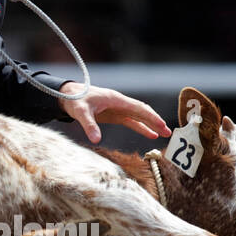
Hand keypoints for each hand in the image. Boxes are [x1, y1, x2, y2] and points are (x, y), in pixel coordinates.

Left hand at [57, 83, 171, 144]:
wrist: (67, 95)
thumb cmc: (74, 100)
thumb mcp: (80, 112)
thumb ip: (89, 125)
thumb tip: (96, 140)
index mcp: (116, 99)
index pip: (138, 108)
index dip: (151, 117)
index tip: (161, 125)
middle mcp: (120, 103)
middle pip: (142, 111)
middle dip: (155, 121)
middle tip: (167, 132)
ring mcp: (118, 109)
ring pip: (139, 116)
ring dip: (151, 124)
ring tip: (163, 134)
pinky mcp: (115, 115)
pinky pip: (131, 121)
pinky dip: (141, 127)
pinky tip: (150, 134)